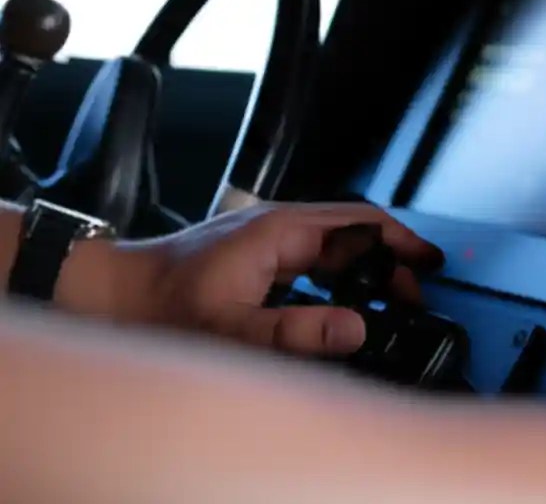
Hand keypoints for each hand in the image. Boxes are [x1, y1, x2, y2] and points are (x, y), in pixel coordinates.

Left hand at [87, 203, 441, 356]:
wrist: (106, 296)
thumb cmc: (158, 307)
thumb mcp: (233, 328)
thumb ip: (298, 331)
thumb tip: (358, 328)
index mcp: (280, 231)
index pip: (361, 224)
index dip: (402, 243)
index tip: (430, 263)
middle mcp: (277, 228)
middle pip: (354, 233)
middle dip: (392, 259)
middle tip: (415, 293)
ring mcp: (266, 242)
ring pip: (335, 247)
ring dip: (367, 270)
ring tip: (391, 299)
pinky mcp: (256, 260)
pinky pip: (314, 262)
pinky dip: (341, 279)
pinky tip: (343, 306)